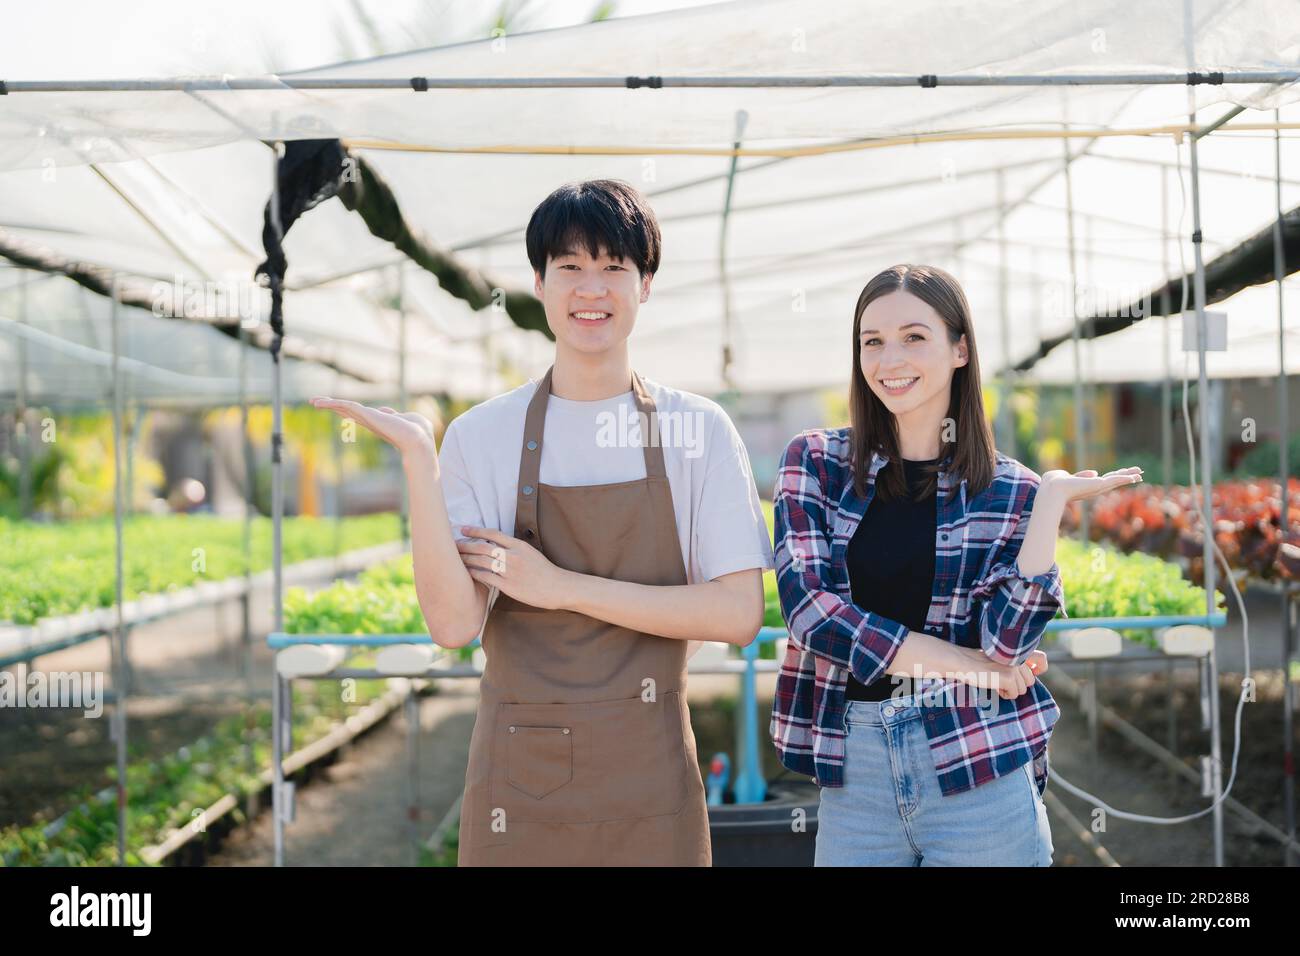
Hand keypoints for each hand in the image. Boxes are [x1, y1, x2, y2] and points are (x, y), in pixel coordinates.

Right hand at [309, 397, 434, 456]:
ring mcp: (367, 418)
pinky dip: (334, 403)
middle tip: (315, 402)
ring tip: (313, 401)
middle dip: (331, 406)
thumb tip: (387, 411)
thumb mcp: (404, 418)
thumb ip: (393, 415)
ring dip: (328, 403)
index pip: (356, 413)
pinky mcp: (367, 415)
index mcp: (376, 421)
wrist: (418, 439)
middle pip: (346, 410)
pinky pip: (347, 406)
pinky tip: (322, 401)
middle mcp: (369, 420)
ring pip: (344, 407)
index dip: (344, 408)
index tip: (333, 405)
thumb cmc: (416, 431)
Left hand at [456, 526, 572, 610]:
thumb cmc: (545, 571)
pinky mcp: (508, 586)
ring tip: (455, 559)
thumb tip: (496, 546)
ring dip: (466, 559)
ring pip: (481, 562)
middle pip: (483, 547)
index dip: (475, 531)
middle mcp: (513, 556)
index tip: (463, 529)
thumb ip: (514, 549)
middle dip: (465, 545)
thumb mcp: (531, 553)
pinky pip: (486, 577)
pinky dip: (474, 573)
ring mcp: (510, 571)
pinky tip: (466, 572)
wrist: (558, 587)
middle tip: (452, 545)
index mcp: (519, 546)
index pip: (492, 534)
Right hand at [946, 645, 1045, 699]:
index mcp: (1018, 650)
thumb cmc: (978, 662)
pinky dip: (1004, 694)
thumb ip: (1015, 664)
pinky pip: (1014, 694)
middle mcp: (1019, 657)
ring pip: (1022, 690)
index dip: (1038, 670)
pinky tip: (993, 686)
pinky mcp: (1009, 677)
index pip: (1042, 660)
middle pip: (1030, 681)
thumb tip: (1031, 676)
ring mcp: (1015, 667)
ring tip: (995, 682)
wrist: (962, 662)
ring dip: (1009, 690)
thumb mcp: (1000, 659)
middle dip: (1016, 685)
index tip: (1028, 674)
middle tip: (1001, 680)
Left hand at [1040, 466, 1142, 504]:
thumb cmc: (1056, 483)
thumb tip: (1095, 472)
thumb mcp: (1071, 477)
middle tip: (1140, 475)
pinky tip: (1134, 476)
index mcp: (1088, 486)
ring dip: (1129, 477)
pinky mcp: (1098, 484)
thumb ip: (1083, 475)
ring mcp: (1097, 487)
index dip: (1115, 477)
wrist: (1052, 488)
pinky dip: (1125, 478)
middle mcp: (1094, 488)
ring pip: (1116, 480)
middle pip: (1114, 481)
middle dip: (1126, 477)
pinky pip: (1115, 480)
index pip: (1105, 480)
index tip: (1125, 475)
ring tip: (1141, 474)